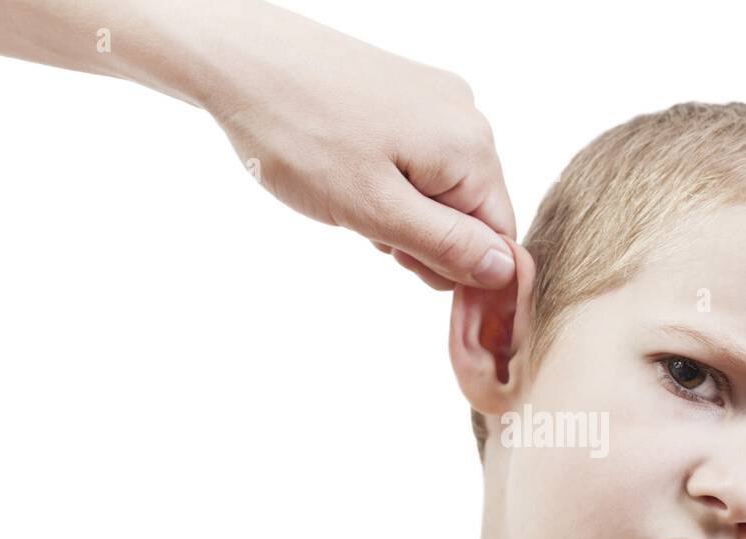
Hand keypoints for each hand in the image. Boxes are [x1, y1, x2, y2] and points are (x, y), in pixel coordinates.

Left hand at [202, 5, 516, 289]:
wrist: (240, 60)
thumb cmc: (299, 134)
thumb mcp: (375, 211)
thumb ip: (446, 246)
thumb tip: (505, 271)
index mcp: (471, 149)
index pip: (499, 238)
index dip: (459, 269)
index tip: (405, 266)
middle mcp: (468, 119)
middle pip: (472, 214)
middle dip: (425, 238)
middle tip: (367, 228)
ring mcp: (437, 102)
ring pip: (442, 191)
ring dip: (402, 213)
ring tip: (349, 196)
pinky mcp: (408, 94)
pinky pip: (420, 161)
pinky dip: (389, 182)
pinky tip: (350, 173)